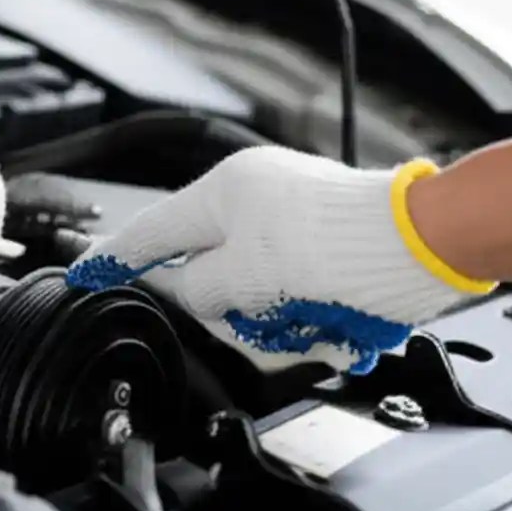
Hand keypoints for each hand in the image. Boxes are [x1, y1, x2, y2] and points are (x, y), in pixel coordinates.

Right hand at [68, 147, 493, 371]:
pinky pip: (298, 287)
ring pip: (259, 286)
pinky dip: (314, 312)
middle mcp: (257, 193)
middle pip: (212, 267)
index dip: (114, 258)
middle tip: (268, 319)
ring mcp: (295, 212)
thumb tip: (186, 290)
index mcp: (226, 191)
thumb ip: (199, 289)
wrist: (425, 244)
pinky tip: (340, 319)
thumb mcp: (247, 281)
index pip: (153, 230)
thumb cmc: (341, 252)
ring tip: (320, 319)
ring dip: (284, 316)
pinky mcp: (328, 237)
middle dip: (240, 306)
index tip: (86, 270)